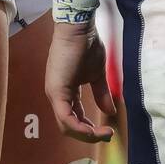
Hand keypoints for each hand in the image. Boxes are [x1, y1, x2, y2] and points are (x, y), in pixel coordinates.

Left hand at [45, 22, 115, 141]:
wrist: (79, 28)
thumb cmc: (86, 45)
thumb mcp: (97, 75)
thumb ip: (101, 94)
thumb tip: (110, 112)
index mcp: (65, 92)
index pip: (74, 118)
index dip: (89, 129)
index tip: (106, 130)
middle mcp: (56, 96)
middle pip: (68, 127)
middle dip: (88, 135)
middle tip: (106, 135)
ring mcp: (54, 94)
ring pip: (66, 126)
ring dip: (86, 134)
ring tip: (103, 133)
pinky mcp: (56, 91)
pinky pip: (66, 118)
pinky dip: (80, 128)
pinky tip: (93, 130)